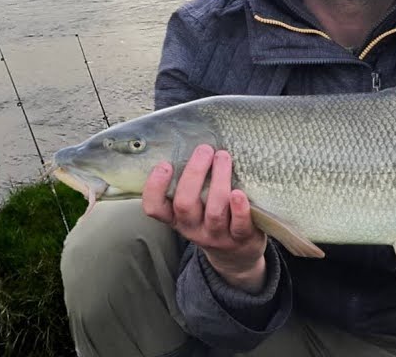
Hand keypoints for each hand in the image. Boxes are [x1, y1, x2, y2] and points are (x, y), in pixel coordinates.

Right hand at [143, 144, 268, 291]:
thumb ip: (189, 184)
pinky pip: (239, 224)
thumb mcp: (194, 207)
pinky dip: (239, 208)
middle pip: (186, 204)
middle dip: (194, 174)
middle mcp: (192, 229)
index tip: (165, 164)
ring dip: (219, 181)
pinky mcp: (241, 238)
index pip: (154, 208)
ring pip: (214, 210)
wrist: (237, 255)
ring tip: (223, 157)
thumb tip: (190, 141)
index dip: (155, 188)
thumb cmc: (211, 218)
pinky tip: (239, 192)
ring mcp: (216, 235)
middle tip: (205, 149)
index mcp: (176, 219)